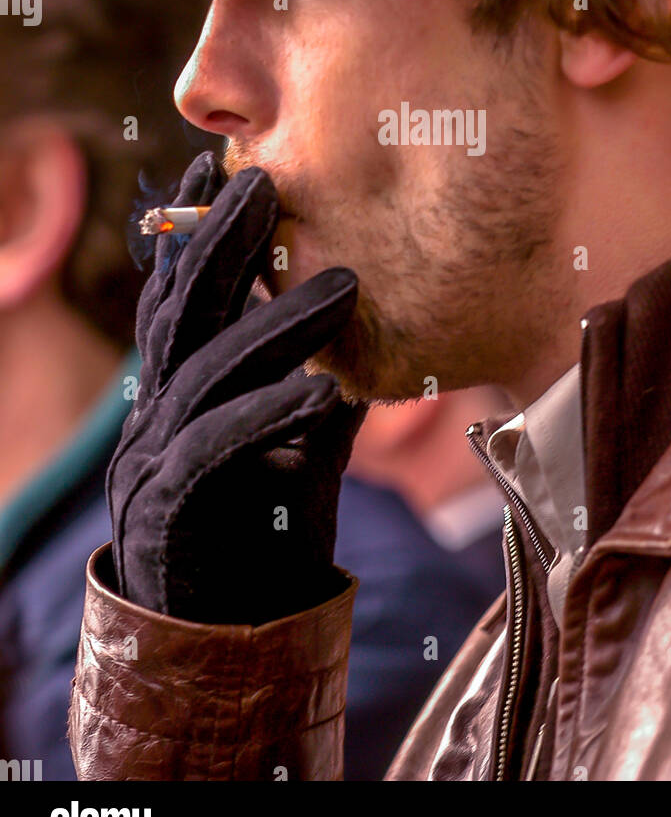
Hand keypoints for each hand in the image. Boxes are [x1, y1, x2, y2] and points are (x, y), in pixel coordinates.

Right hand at [109, 151, 365, 623]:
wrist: (228, 650)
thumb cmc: (264, 542)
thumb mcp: (304, 454)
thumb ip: (325, 392)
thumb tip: (375, 337)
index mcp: (177, 394)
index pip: (180, 296)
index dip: (195, 230)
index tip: (221, 166)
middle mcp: (153, 417)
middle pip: (183, 313)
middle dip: (222, 243)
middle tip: (264, 180)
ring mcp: (149, 465)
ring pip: (204, 372)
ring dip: (274, 323)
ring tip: (344, 283)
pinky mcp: (168, 516)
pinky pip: (213, 451)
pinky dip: (268, 415)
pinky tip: (321, 394)